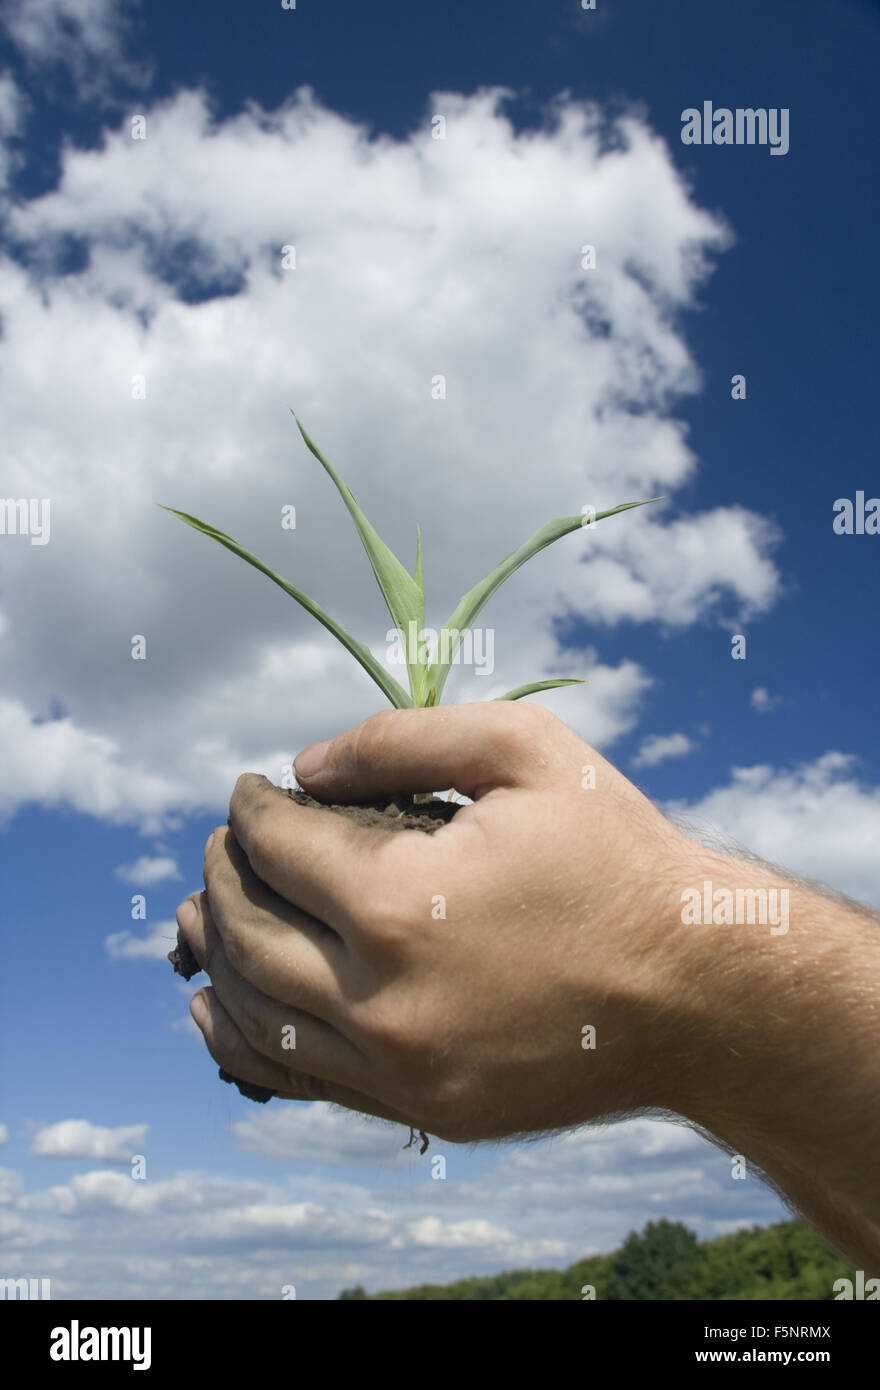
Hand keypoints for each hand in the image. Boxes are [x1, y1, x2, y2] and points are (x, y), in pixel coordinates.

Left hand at [176, 701, 702, 1141]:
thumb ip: (403, 738)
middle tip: (226, 842)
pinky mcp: (423, 1111)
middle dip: (222, 874)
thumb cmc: (617, 856)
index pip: (277, 848)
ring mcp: (399, 1069)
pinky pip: (299, 1079)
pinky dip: (242, 1040)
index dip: (248, 809)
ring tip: (202, 913)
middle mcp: (381, 999)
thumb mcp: (526, 752)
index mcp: (400, 903)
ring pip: (255, 1012)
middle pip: (247, 930)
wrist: (698, 989)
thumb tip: (304, 766)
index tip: (248, 790)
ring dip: (216, 954)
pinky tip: (219, 1008)